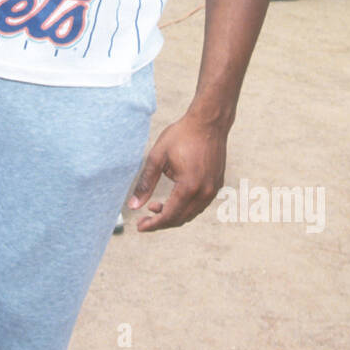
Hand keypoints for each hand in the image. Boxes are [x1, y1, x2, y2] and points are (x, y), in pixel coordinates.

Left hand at [127, 111, 227, 231]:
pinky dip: (185, 208)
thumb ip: (145, 183)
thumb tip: (133, 206)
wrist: (208, 122)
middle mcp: (204, 192)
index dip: (153, 224)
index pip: (169, 216)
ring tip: (155, 207)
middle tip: (143, 220)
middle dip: (161, 222)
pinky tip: (172, 200)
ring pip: (191, 214)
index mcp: (188, 187)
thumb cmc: (181, 136)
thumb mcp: (157, 157)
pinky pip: (199, 205)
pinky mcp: (217, 185)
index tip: (139, 226)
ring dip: (173, 215)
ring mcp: (213, 190)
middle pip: (180, 219)